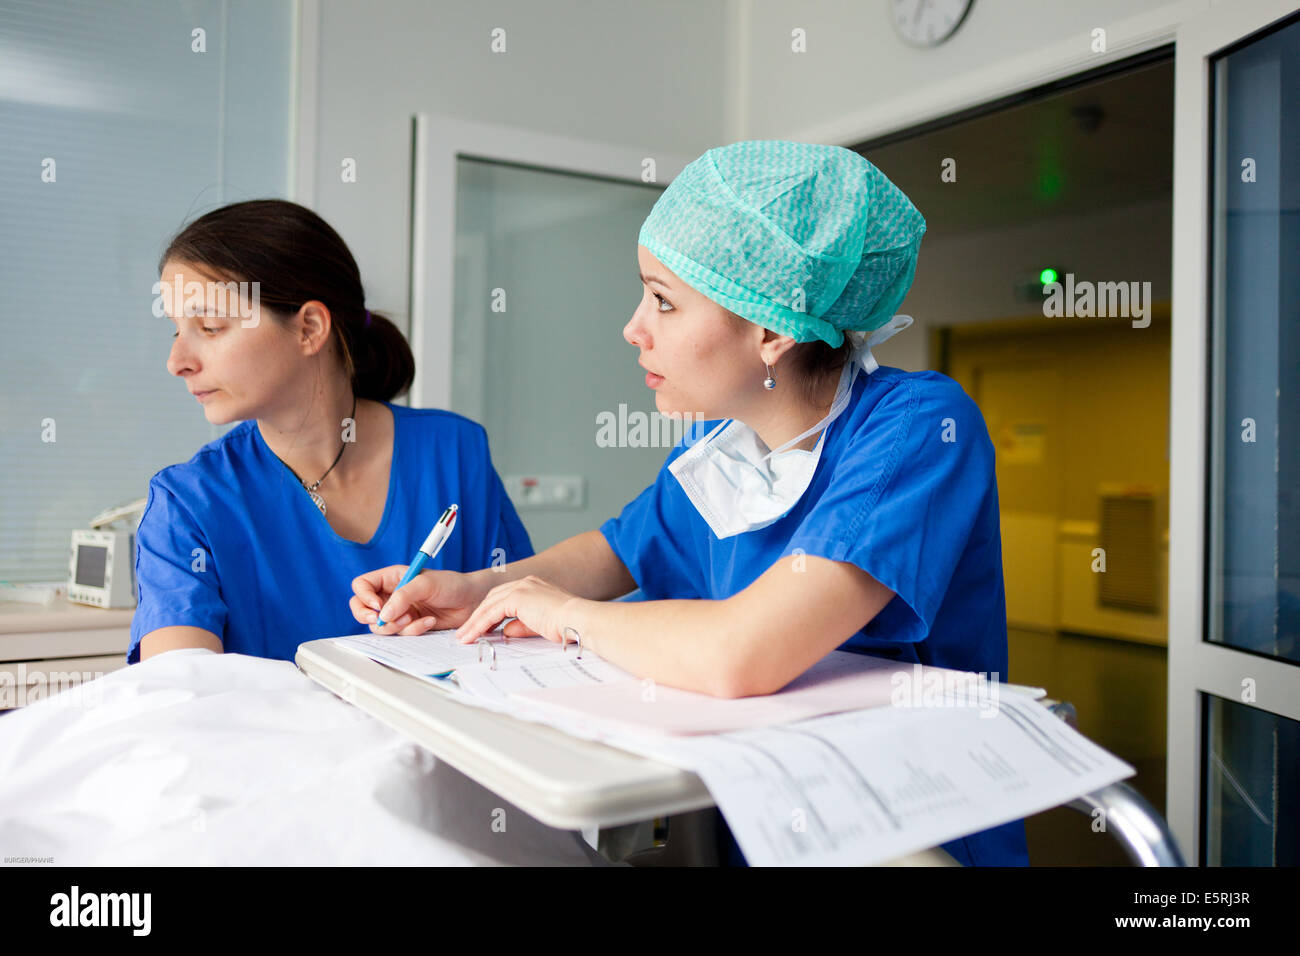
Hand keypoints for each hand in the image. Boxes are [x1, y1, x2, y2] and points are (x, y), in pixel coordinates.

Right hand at [350, 566, 485, 635]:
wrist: (471, 601)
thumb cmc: (451, 585)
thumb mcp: (426, 584)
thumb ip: (403, 596)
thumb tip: (384, 615)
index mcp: (390, 578)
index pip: (361, 585)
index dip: (363, 597)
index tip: (378, 606)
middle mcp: (391, 596)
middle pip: (361, 609)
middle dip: (369, 617)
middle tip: (381, 619)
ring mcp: (399, 613)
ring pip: (380, 626)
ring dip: (395, 625)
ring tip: (414, 618)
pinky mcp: (409, 627)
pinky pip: (400, 635)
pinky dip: (413, 631)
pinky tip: (429, 621)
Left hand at [453, 575, 581, 644]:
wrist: (578, 620)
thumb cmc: (568, 625)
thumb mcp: (540, 626)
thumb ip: (522, 626)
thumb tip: (506, 631)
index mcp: (534, 587)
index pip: (505, 598)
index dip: (490, 613)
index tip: (481, 628)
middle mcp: (526, 583)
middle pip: (493, 599)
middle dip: (478, 617)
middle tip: (466, 632)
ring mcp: (521, 588)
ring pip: (489, 605)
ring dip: (474, 622)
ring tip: (464, 637)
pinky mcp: (517, 597)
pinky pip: (491, 612)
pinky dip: (479, 624)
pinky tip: (472, 635)